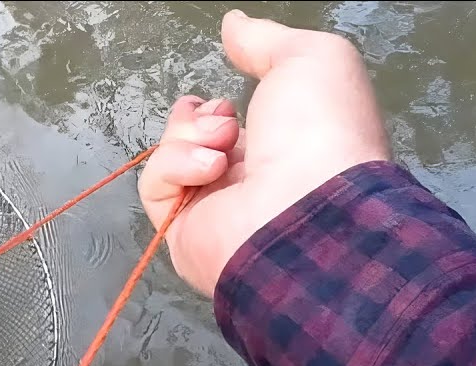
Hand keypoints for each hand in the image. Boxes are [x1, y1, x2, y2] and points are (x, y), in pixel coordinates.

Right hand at [139, 9, 391, 296]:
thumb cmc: (319, 133)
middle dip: (197, 117)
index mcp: (282, 150)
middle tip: (222, 118)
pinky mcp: (183, 232)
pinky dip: (175, 166)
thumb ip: (267, 39)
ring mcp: (214, 210)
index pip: (230, 128)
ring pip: (171, 155)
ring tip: (221, 142)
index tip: (221, 98)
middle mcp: (247, 183)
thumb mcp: (310, 58)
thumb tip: (234, 24)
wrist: (301, 205)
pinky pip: (156, 186)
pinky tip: (207, 169)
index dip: (214, 108)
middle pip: (195, 138)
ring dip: (190, 135)